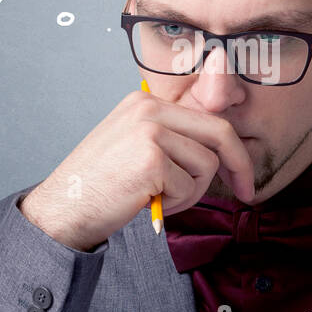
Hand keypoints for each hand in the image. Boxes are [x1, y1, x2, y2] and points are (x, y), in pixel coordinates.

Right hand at [19, 90, 254, 251]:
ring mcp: (150, 131)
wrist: (63, 209)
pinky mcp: (151, 158)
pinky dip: (176, 204)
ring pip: (206, 165)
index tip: (245, 175)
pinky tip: (147, 202)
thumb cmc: (101, 186)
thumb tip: (221, 147)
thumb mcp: (138, 149)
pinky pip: (189, 187)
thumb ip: (174, 140)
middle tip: (248, 194)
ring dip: (190, 192)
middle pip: (219, 133)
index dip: (234, 148)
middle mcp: (149, 109)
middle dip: (240, 166)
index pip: (209, 117)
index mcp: (146, 102)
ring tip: (158, 197)